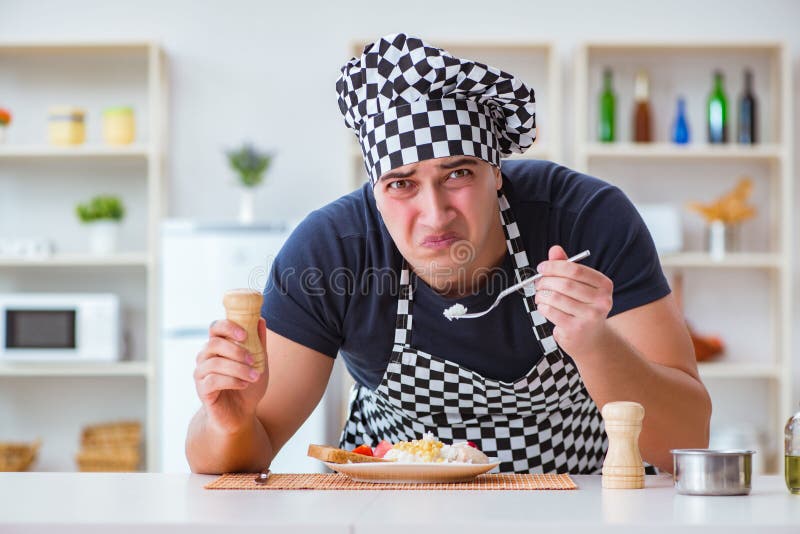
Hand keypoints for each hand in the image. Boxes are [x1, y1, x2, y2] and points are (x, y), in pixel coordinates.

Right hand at [194, 317, 267, 433]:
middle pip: (214, 343)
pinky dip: (232, 381)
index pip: (215, 327)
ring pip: (214, 363)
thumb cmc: (248, 385)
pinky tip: (244, 385)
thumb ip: (258, 341)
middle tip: (252, 359)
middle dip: (236, 350)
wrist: (241, 414)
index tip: (245, 335)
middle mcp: (206, 357)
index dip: (228, 327)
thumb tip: (260, 319)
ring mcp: (201, 373)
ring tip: (254, 376)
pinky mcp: (202, 390)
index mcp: (218, 346)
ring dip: (238, 368)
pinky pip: (212, 380)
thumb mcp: (259, 362)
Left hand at [533, 245, 613, 357]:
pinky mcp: (576, 329)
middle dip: (545, 281)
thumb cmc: (582, 307)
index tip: (541, 268)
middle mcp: (602, 301)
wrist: (590, 340)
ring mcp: (590, 316)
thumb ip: (567, 267)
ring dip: (541, 294)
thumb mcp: (579, 286)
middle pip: (565, 283)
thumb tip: (554, 249)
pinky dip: (542, 306)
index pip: (575, 269)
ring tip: (540, 296)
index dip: (554, 266)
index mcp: (604, 285)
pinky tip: (543, 307)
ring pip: (556, 298)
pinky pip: (551, 311)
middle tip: (538, 283)